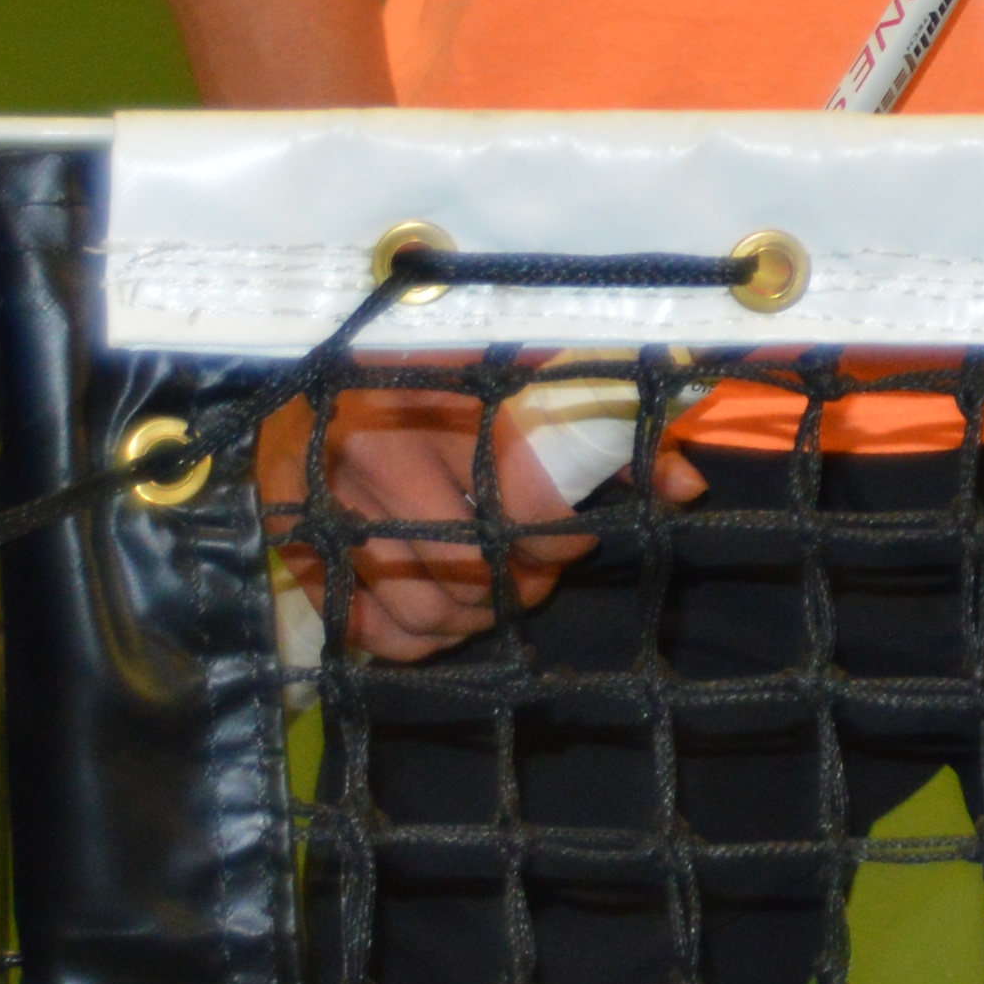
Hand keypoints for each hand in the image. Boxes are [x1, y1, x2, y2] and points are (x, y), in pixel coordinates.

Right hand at [261, 385, 704, 661]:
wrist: (306, 344)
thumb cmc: (435, 354)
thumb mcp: (524, 365)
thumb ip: (608, 424)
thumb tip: (687, 487)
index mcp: (442, 406)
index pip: (522, 509)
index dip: (563, 537)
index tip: (578, 530)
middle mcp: (379, 458)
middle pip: (473, 572)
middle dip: (523, 583)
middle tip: (539, 569)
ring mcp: (329, 508)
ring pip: (424, 610)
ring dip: (476, 616)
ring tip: (497, 589)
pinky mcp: (295, 544)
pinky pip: (365, 629)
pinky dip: (414, 640)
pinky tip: (443, 614)